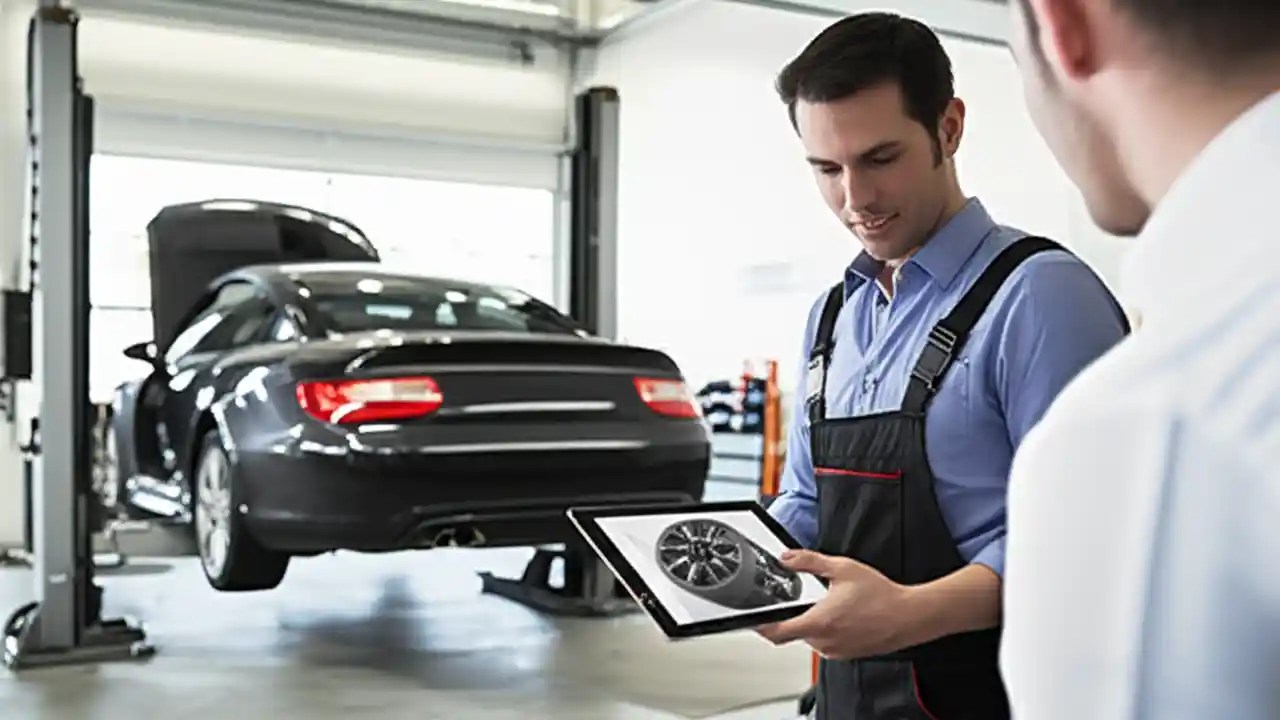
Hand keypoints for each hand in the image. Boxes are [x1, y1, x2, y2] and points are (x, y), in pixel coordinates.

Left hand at [756, 549, 913, 660]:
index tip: (755, 618)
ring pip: (811, 637)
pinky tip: (845, 615)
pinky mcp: (846, 654)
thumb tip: (786, 558)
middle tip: (812, 597)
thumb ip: (809, 562)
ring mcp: (836, 650)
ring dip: (814, 622)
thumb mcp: (842, 568)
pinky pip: (827, 643)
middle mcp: (824, 641)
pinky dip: (828, 630)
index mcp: (819, 622)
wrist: (909, 616)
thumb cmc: (882, 596)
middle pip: (794, 631)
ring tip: (835, 604)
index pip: (777, 632)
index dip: (761, 626)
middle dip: (797, 615)